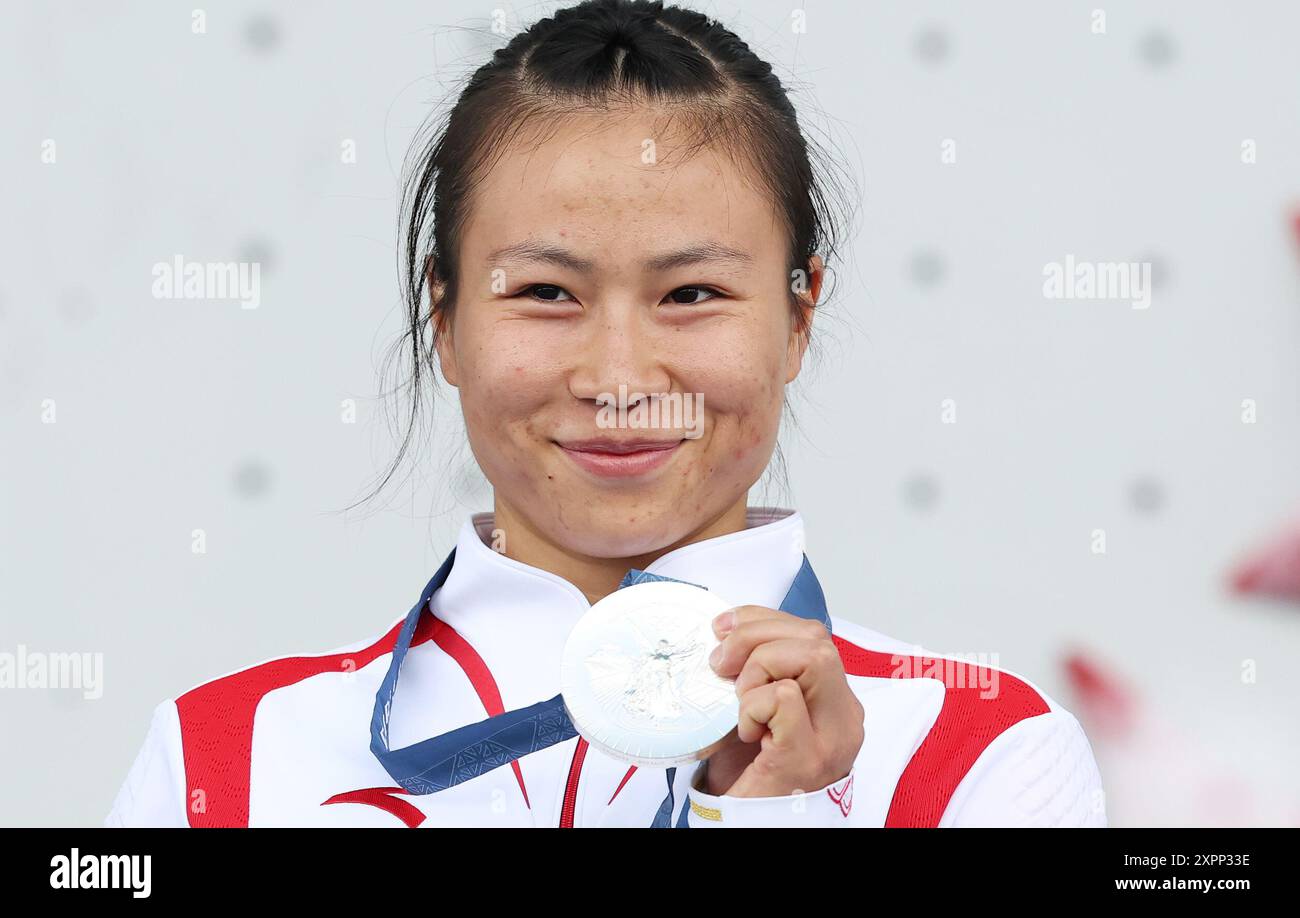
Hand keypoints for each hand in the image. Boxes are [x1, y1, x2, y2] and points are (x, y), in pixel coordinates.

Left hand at [695, 606, 864, 796]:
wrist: (749, 825)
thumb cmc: (750, 773)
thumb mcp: (762, 711)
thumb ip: (763, 673)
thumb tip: (727, 630)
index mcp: (835, 702)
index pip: (813, 634)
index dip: (763, 620)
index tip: (723, 630)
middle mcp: (844, 717)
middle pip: (816, 638)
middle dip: (756, 636)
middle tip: (721, 665)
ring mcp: (831, 739)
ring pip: (811, 657)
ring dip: (758, 670)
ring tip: (740, 704)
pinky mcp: (806, 758)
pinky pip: (785, 697)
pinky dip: (753, 705)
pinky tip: (745, 730)